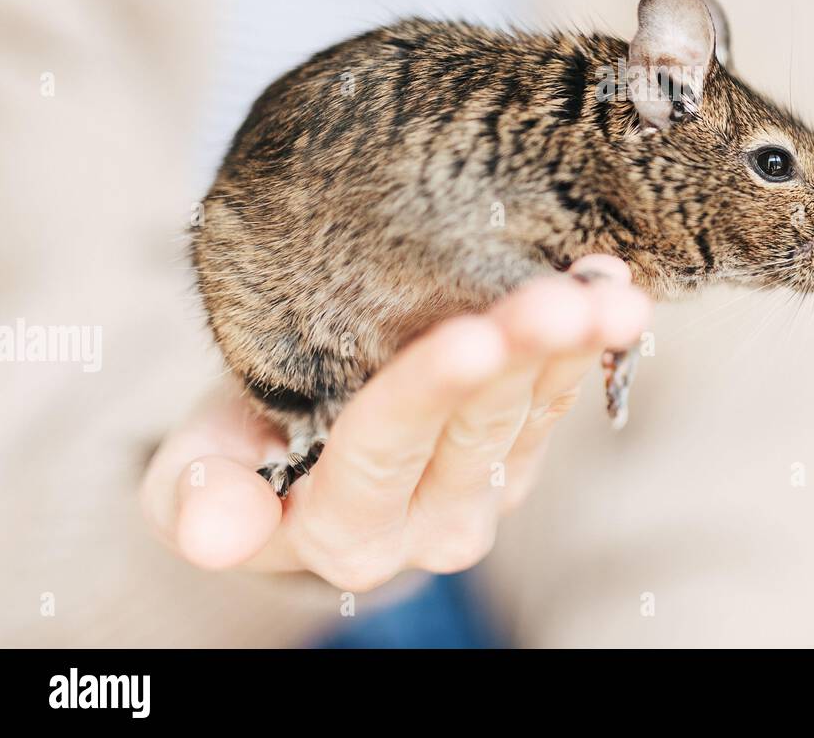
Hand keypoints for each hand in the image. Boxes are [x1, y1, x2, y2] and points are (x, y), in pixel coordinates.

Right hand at [141, 256, 648, 590]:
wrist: (300, 437)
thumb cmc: (244, 436)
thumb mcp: (199, 459)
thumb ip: (200, 494)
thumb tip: (214, 529)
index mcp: (342, 529)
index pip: (382, 451)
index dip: (427, 393)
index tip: (471, 336)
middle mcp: (427, 520)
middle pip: (476, 428)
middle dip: (520, 355)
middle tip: (561, 296)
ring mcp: (487, 485)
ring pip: (533, 409)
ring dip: (573, 346)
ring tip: (607, 289)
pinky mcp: (523, 448)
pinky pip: (562, 392)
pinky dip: (589, 338)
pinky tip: (613, 283)